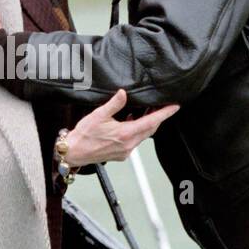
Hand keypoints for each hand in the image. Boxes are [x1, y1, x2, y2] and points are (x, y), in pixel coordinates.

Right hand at [64, 89, 179, 166]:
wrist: (74, 152)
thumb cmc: (84, 135)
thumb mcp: (98, 115)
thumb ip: (114, 104)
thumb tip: (123, 93)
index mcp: (125, 134)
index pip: (151, 122)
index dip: (164, 114)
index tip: (174, 107)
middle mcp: (128, 144)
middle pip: (150, 129)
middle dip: (157, 117)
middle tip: (162, 106)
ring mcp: (126, 151)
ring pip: (143, 135)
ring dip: (147, 124)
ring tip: (147, 111)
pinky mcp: (121, 154)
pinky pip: (135, 141)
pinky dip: (137, 131)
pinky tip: (131, 122)